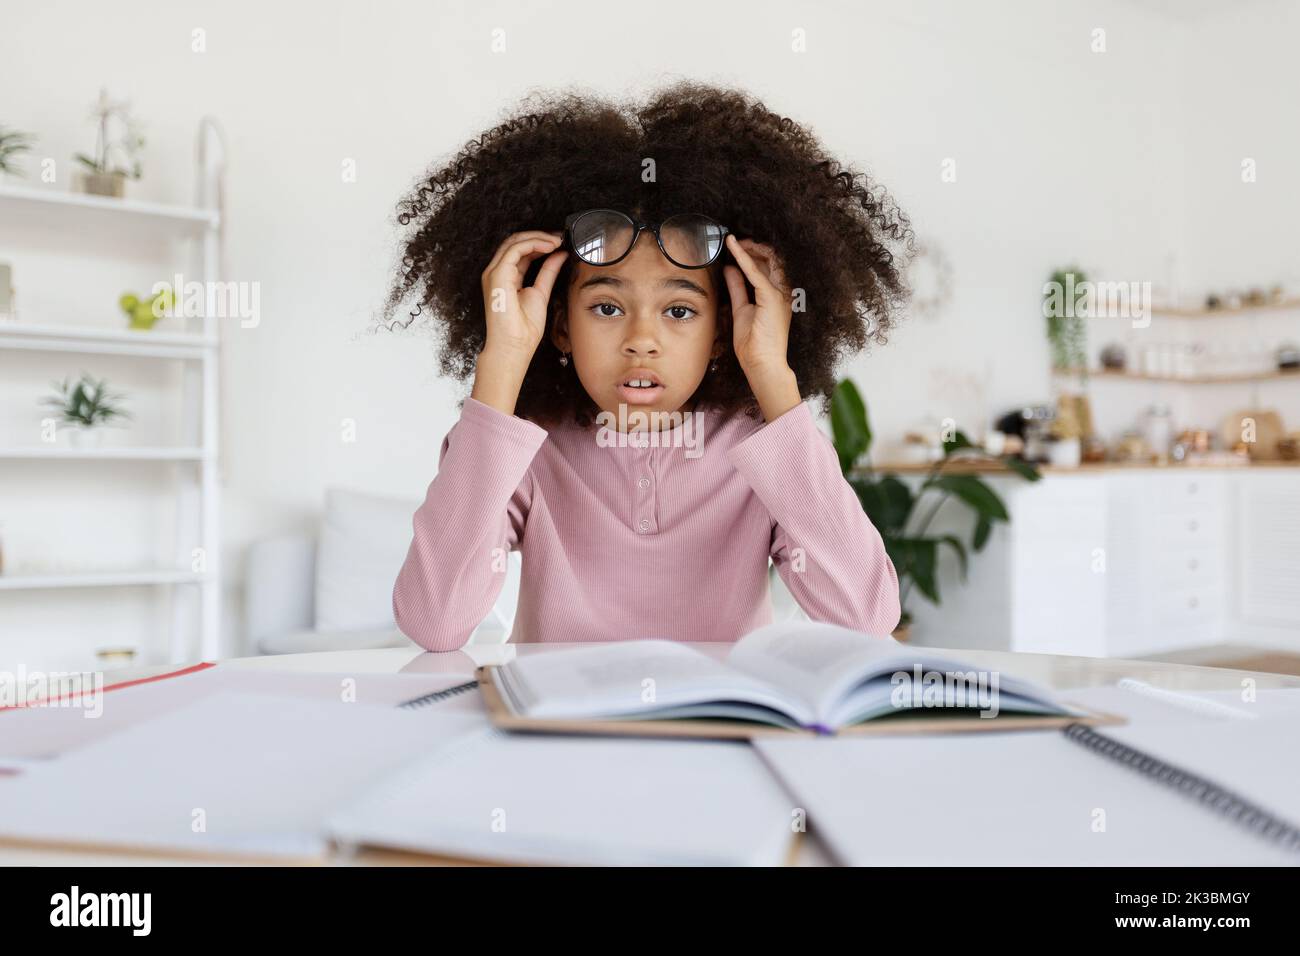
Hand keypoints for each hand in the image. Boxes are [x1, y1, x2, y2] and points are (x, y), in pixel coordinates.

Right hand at [479, 230, 568, 361]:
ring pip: (514, 241)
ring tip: (557, 240)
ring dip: (538, 237)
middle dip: (539, 236)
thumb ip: (548, 272)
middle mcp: (497, 272)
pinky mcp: (498, 275)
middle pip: (516, 242)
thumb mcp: (541, 293)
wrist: (514, 347)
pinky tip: (549, 246)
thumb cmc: (523, 330)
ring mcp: (494, 273)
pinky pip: (515, 249)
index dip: (539, 243)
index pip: (520, 251)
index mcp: (505, 277)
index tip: (559, 242)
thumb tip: (560, 255)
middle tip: (560, 237)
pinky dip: (534, 243)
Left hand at [723, 234, 793, 377]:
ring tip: (732, 241)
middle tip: (733, 242)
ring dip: (749, 248)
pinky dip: (742, 257)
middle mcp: (782, 292)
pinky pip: (755, 271)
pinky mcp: (771, 297)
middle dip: (752, 247)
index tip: (736, 248)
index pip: (768, 267)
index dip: (753, 254)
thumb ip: (738, 288)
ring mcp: (779, 294)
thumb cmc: (754, 344)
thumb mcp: (741, 309)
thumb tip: (730, 270)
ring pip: (767, 260)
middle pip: (770, 260)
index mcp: (777, 296)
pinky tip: (731, 246)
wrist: (761, 364)